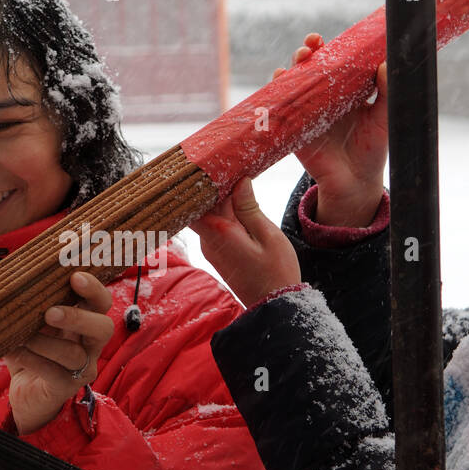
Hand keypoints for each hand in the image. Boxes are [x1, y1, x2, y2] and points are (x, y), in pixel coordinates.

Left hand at [4, 272, 114, 435]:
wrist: (26, 394)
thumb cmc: (31, 351)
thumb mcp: (31, 323)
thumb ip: (30, 303)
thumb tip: (13, 278)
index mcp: (86, 321)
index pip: (101, 301)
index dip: (93, 288)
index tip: (75, 276)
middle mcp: (91, 344)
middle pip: (103, 328)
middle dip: (78, 317)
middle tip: (50, 312)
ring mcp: (82, 368)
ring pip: (75, 354)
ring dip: (46, 342)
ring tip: (23, 336)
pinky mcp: (66, 387)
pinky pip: (55, 373)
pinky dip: (33, 360)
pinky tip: (15, 352)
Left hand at [190, 177, 299, 307]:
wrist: (273, 306)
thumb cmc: (276, 272)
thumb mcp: (267, 235)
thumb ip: (249, 208)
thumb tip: (239, 182)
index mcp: (218, 232)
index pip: (192, 201)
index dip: (195, 182)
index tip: (203, 164)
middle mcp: (209, 241)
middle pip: (201, 206)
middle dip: (211, 186)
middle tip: (223, 163)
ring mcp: (212, 248)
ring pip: (209, 215)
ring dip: (219, 198)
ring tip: (233, 174)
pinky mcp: (220, 254)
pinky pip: (217, 226)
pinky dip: (225, 212)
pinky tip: (238, 198)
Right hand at [275, 36, 388, 227]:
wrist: (356, 183)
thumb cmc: (372, 150)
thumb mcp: (384, 120)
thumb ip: (387, 93)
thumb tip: (384, 64)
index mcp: (344, 92)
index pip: (333, 63)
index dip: (327, 48)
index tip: (325, 39)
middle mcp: (323, 100)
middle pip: (308, 69)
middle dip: (304, 53)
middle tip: (309, 47)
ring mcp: (306, 114)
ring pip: (292, 85)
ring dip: (288, 70)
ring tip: (296, 63)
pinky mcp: (295, 131)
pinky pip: (282, 110)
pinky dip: (277, 96)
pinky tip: (279, 83)